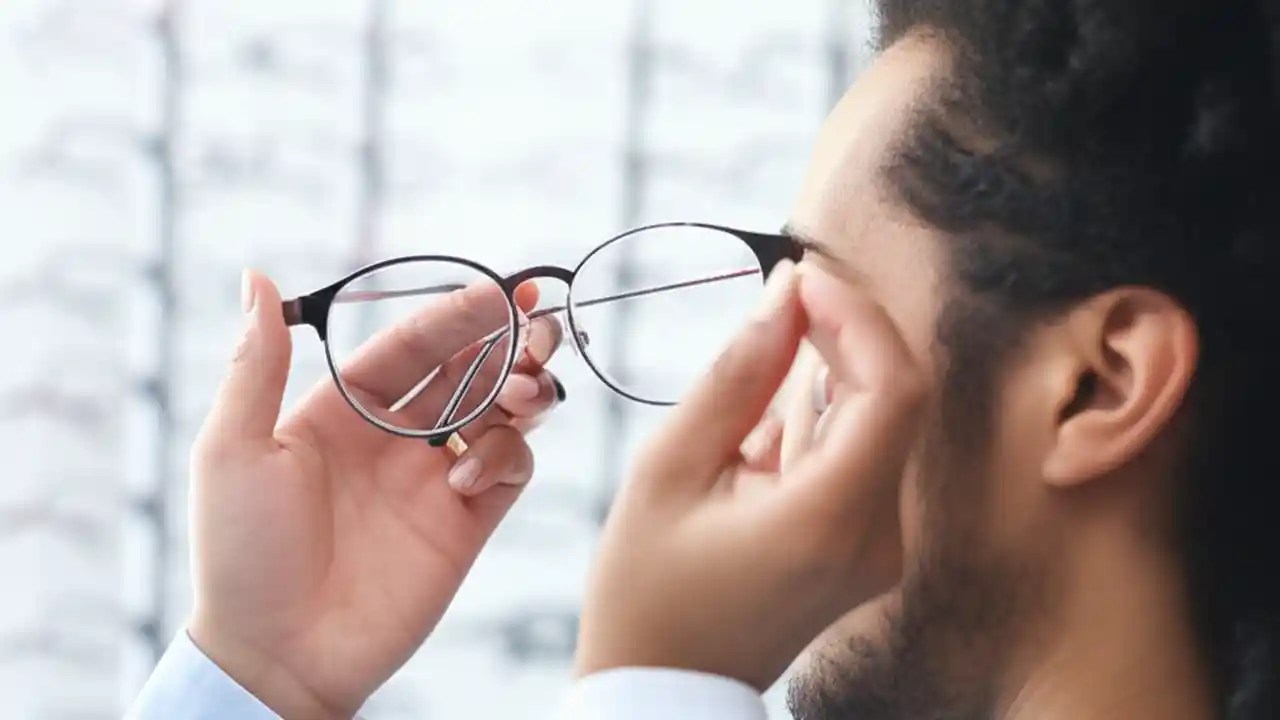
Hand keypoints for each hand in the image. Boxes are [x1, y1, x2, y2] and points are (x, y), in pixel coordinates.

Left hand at [187, 270, 563, 718]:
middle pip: (468, 370)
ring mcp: (434, 480)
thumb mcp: (233, 450)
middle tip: (538, 321)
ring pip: (500, 413)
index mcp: (343, 410)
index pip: (412, 345)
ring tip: (526, 389)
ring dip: (522, 389)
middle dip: (506, 341)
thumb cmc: (242, 554)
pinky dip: (503, 458)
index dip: (456, 314)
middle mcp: (395, 438)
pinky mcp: (466, 524)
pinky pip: (508, 469)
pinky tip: (465, 479)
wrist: (279, 655)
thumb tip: (255, 276)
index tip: (498, 292)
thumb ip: (256, 363)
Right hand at [574, 261, 928, 690]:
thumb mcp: (670, 468)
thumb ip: (736, 375)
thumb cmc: (648, 586)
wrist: (663, 685)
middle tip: (788, 291)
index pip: (893, 386)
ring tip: (776, 334)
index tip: (803, 276)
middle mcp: (877, 537)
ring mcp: (879, 548)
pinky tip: (772, 405)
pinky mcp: (865, 547)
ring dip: (838, 367)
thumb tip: (783, 296)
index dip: (857, 315)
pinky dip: (826, 413)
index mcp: (831, 519)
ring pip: (884, 422)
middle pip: (899, 397)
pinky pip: (862, 455)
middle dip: (850, 330)